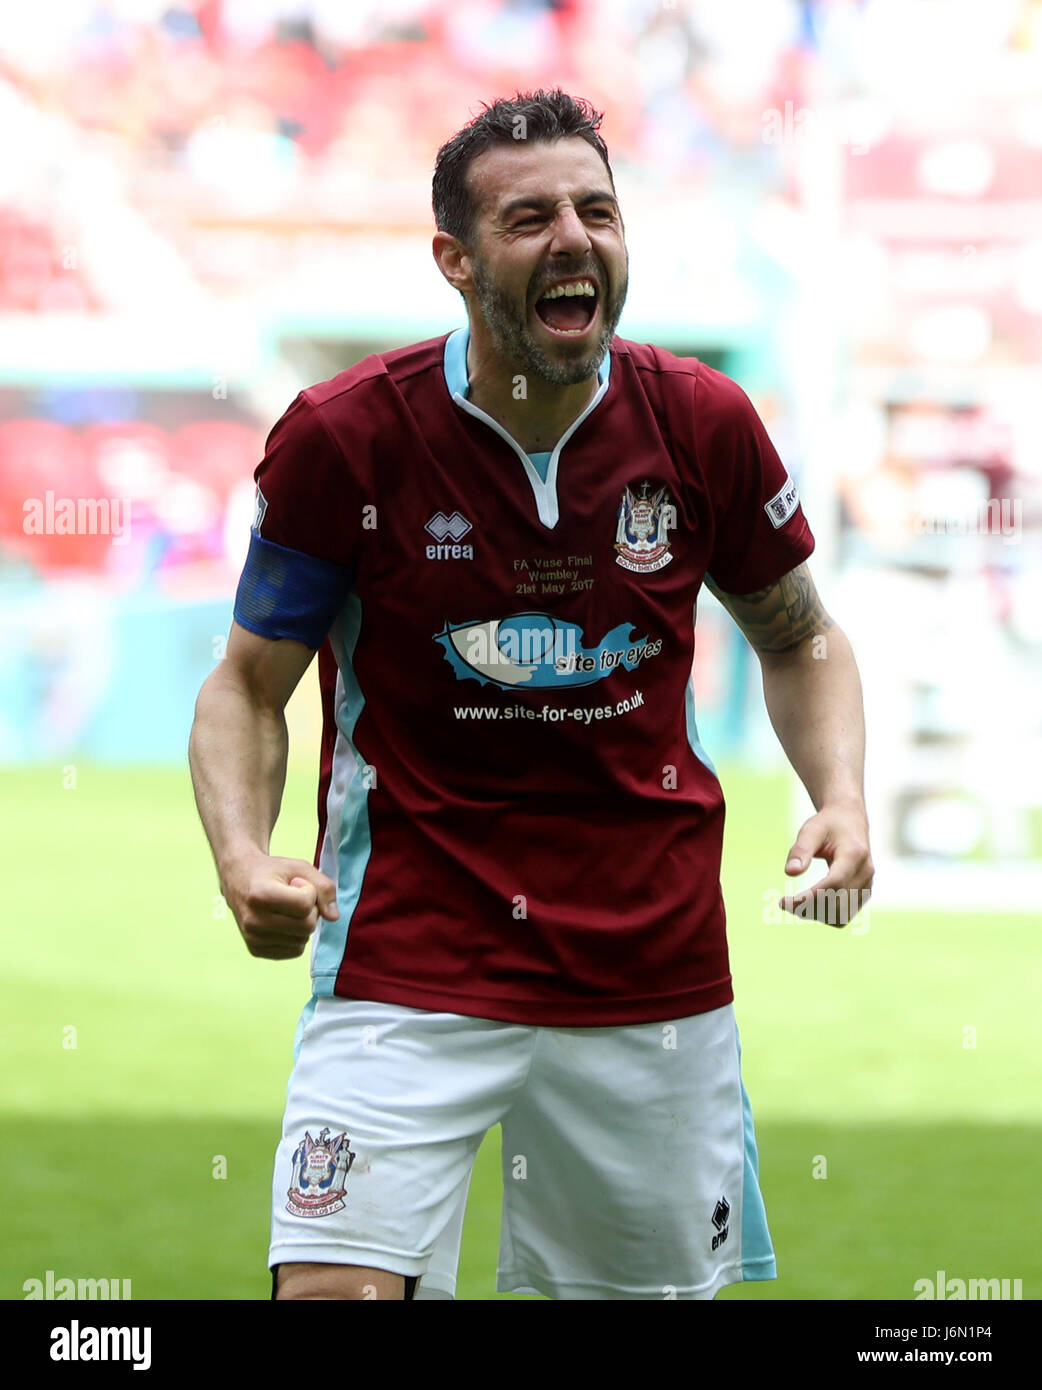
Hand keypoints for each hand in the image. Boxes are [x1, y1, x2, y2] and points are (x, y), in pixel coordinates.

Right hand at [220, 851, 339, 958]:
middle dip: (310, 910)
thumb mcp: (300, 868)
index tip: (296, 883)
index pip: (304, 905)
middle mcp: (252, 920)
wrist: (239, 879)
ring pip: (302, 940)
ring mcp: (252, 938)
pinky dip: (296, 936)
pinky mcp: (255, 950)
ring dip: (303, 923)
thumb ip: (323, 887)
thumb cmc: (273, 871)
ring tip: (286, 908)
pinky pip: (295, 951)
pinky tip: (283, 921)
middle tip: (295, 897)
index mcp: (260, 895)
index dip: (309, 891)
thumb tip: (333, 917)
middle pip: (306, 926)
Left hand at [779, 801, 873, 926]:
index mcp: (854, 854)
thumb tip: (790, 873)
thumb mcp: (811, 830)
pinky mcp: (864, 893)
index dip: (808, 898)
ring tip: (795, 905)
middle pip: (837, 903)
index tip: (783, 901)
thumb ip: (800, 850)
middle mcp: (865, 872)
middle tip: (784, 903)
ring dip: (816, 915)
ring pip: (841, 915)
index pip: (833, 884)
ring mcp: (867, 885)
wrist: (850, 821)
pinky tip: (808, 905)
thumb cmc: (828, 825)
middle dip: (807, 908)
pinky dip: (825, 916)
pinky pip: (844, 915)